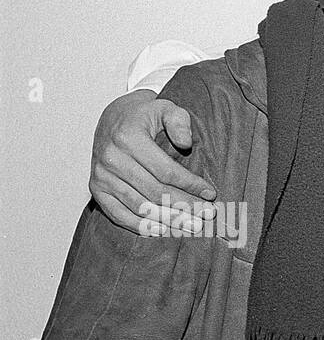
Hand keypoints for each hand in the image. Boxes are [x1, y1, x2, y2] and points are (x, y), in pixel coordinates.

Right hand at [90, 89, 216, 234]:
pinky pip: (119, 215)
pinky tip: (163, 231)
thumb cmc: (145, 116)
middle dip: (185, 206)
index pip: (166, 171)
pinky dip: (142, 226)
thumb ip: (179, 121)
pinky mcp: (96, 189)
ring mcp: (101, 176)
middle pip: (155, 192)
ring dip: (169, 220)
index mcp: (128, 138)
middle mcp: (111, 158)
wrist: (112, 119)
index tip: (211, 193)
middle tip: (208, 215)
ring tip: (192, 226)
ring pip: (140, 207)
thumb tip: (185, 142)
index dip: (191, 185)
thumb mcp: (165, 108)